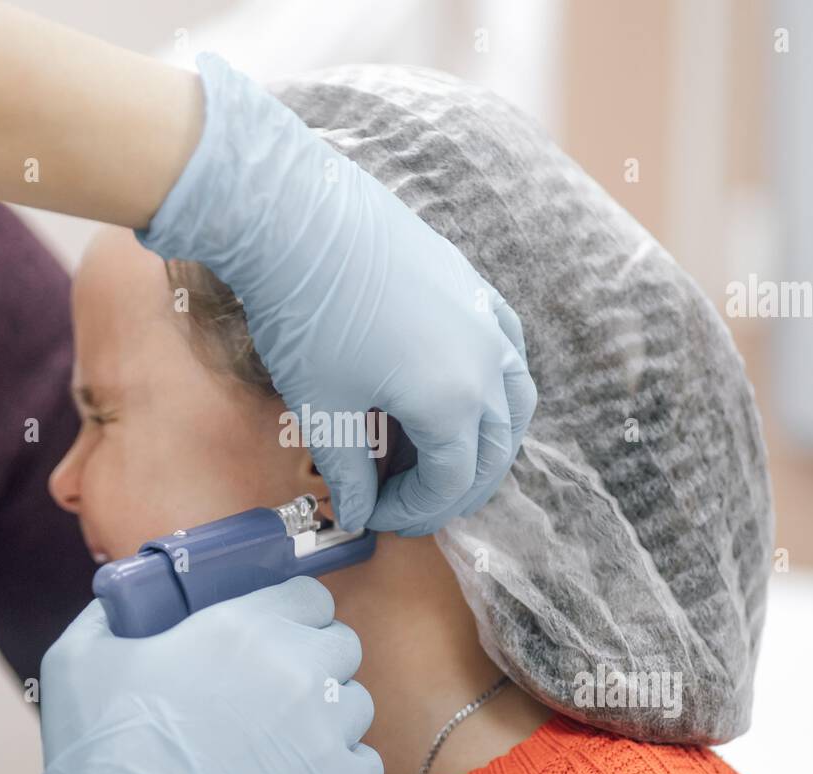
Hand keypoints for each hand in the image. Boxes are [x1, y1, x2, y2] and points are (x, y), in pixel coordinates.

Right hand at [30, 577, 380, 773]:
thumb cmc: (103, 757)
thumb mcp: (79, 660)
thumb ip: (106, 615)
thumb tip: (117, 602)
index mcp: (244, 627)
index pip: (310, 595)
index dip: (293, 613)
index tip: (276, 633)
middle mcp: (297, 669)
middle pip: (342, 644)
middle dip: (315, 659)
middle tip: (278, 687)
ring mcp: (325, 730)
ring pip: (356, 703)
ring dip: (328, 715)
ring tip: (283, 739)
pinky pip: (365, 762)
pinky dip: (338, 769)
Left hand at [137, 52, 535, 535]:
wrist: (299, 221)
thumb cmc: (308, 318)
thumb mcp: (322, 409)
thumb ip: (348, 471)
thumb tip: (356, 514)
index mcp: (453, 404)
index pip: (451, 484)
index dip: (416, 511)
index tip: (376, 513)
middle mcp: (487, 365)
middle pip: (492, 451)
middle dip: (453, 487)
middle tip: (410, 499)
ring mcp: (486, 320)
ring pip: (514, 401)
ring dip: (486, 441)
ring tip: (444, 455)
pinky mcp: (472, 287)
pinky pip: (508, 348)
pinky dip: (497, 384)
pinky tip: (466, 387)